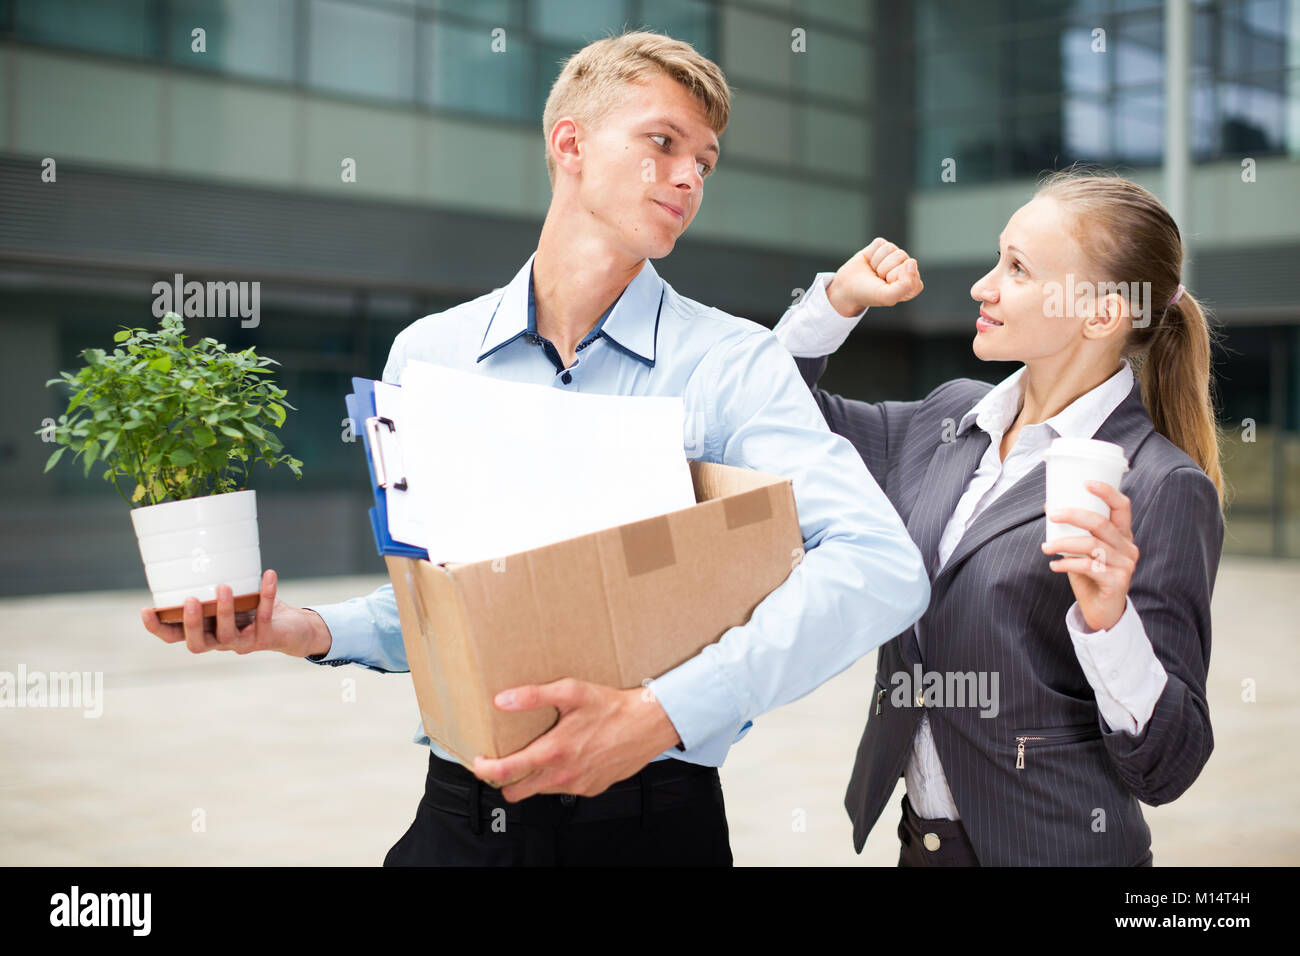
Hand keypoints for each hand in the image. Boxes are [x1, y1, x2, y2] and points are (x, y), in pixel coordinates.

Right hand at [140, 569, 332, 658]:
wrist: (292, 628)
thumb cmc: (254, 608)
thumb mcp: (230, 594)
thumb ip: (214, 581)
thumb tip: (201, 544)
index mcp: (205, 630)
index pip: (173, 636)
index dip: (158, 627)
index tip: (146, 609)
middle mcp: (219, 641)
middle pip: (197, 643)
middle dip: (192, 623)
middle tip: (191, 600)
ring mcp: (243, 642)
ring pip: (228, 635)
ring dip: (225, 611)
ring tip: (225, 587)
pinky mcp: (267, 637)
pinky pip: (264, 617)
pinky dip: (266, 595)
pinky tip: (268, 574)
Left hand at [470, 678, 681, 800]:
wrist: (648, 725)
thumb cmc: (612, 707)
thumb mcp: (572, 692)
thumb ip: (533, 696)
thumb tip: (502, 700)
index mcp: (553, 752)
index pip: (506, 773)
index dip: (485, 770)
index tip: (479, 762)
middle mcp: (563, 775)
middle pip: (517, 793)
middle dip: (505, 781)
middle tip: (505, 761)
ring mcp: (577, 785)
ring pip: (540, 791)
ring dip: (533, 778)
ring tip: (539, 753)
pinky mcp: (591, 789)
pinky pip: (563, 789)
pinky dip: (557, 777)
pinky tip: (566, 757)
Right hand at [825, 237, 923, 316]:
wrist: (846, 288)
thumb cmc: (868, 294)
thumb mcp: (888, 297)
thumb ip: (906, 285)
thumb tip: (911, 262)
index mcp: (912, 284)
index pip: (911, 270)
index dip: (895, 277)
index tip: (886, 286)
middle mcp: (905, 269)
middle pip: (901, 256)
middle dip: (885, 268)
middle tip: (878, 279)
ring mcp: (894, 257)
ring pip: (890, 248)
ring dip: (877, 262)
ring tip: (874, 271)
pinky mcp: (882, 248)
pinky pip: (880, 243)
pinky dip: (871, 253)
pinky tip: (870, 263)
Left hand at [1041, 481, 1138, 631]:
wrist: (1103, 612)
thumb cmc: (1091, 577)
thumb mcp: (1083, 551)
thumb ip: (1073, 532)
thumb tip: (1050, 506)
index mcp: (1122, 535)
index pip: (1122, 507)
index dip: (1107, 492)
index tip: (1086, 483)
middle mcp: (1128, 547)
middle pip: (1101, 523)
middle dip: (1073, 515)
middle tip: (1051, 515)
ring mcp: (1125, 565)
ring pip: (1091, 545)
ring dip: (1063, 543)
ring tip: (1046, 547)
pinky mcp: (1117, 581)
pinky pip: (1088, 566)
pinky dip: (1067, 564)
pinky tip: (1054, 565)